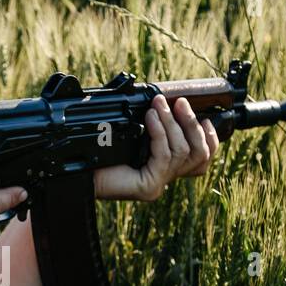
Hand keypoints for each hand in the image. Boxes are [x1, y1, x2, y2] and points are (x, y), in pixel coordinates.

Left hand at [93, 95, 218, 200]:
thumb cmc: (97, 148)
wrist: (75, 169)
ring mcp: (157, 184)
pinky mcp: (148, 187)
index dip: (210, 138)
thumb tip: (166, 98)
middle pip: (199, 154)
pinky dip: (159, 133)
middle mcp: (164, 177)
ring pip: (183, 152)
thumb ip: (152, 121)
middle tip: (180, 103)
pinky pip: (164, 156)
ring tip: (157, 106)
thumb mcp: (131, 130)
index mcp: (165, 165)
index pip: (201, 159)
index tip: (207, 118)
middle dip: (192, 124)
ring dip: (172, 123)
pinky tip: (150, 119)